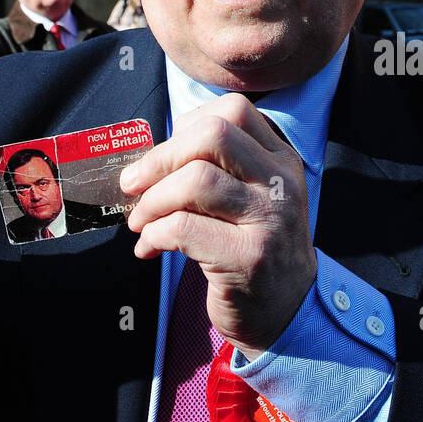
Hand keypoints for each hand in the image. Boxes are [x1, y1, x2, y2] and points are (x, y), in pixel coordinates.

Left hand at [120, 94, 314, 358]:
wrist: (288, 310)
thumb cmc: (254, 249)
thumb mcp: (254, 197)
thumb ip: (220, 168)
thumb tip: (152, 156)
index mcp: (281, 160)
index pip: (234, 111)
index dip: (187, 125)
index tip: (166, 156)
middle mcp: (281, 183)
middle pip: (214, 135)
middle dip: (160, 157)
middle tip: (134, 184)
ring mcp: (269, 219)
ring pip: (196, 180)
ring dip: (152, 200)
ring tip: (140, 220)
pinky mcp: (248, 257)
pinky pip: (183, 229)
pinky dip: (153, 234)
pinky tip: (149, 247)